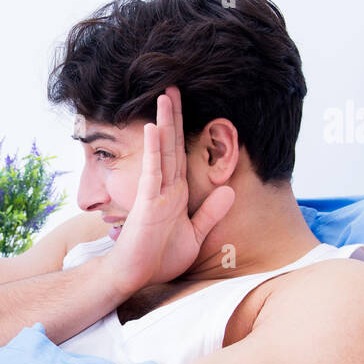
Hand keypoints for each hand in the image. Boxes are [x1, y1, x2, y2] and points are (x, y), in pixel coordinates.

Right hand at [105, 87, 234, 295]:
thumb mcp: (195, 235)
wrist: (134, 278)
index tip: (183, 104)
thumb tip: (229, 190)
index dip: (183, 128)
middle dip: (173, 115)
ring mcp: (155, 193)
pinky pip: (152, 172)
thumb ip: (211, 213)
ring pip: (161, 151)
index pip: (181, 154)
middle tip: (173, 85)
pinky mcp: (147, 204)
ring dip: (163, 123)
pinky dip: (153, 150)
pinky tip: (154, 128)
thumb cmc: (158, 259)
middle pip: (171, 144)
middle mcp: (165, 188)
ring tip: (164, 96)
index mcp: (176, 193)